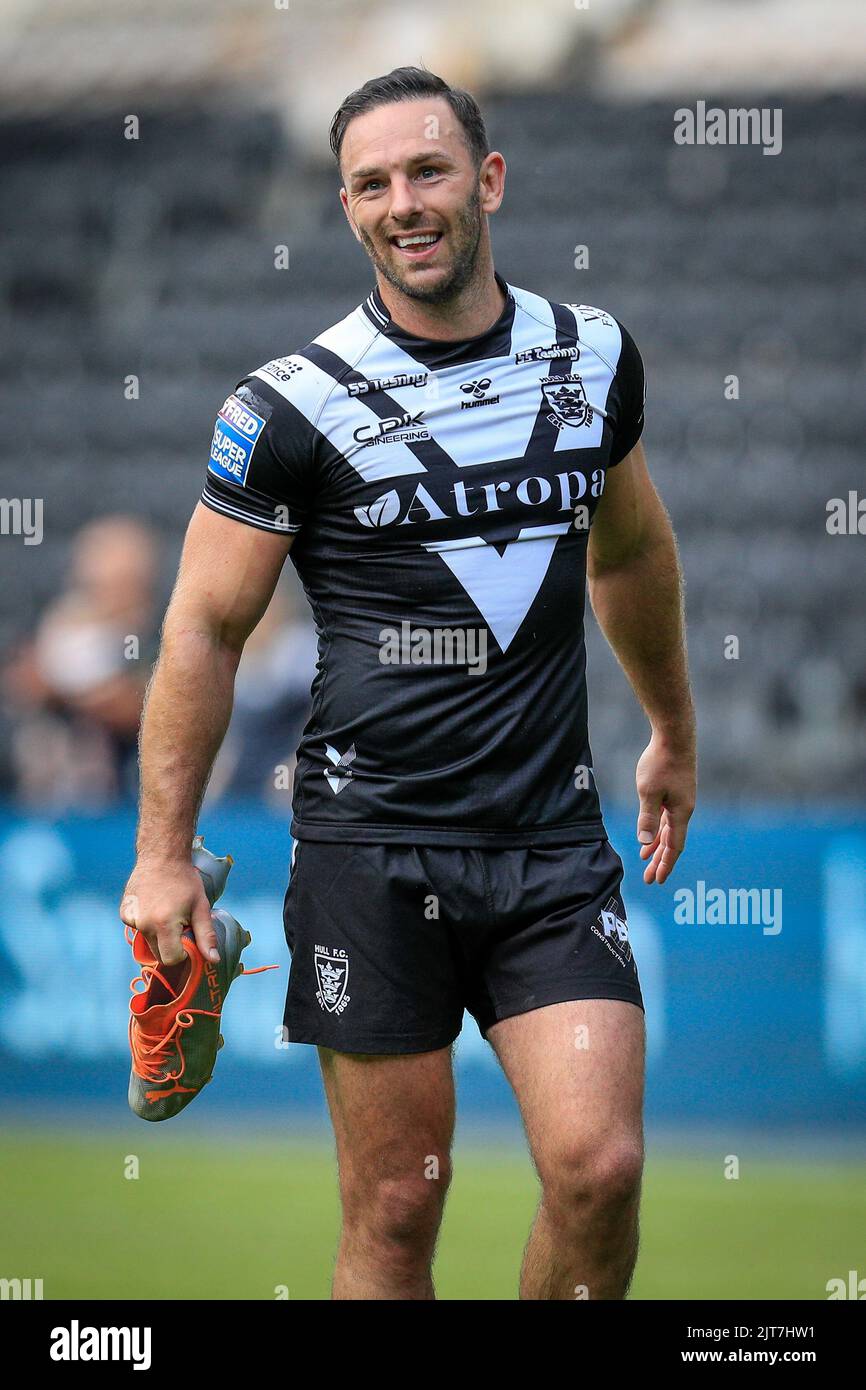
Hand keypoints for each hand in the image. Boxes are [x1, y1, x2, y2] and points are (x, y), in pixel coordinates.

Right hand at [119, 859, 218, 965]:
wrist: (161, 855)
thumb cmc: (185, 880)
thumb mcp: (201, 907)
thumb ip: (206, 936)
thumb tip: (214, 960)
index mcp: (164, 925)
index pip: (172, 959)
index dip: (184, 953)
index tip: (188, 937)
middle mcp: (144, 925)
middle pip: (158, 953)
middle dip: (171, 945)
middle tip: (180, 923)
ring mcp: (131, 919)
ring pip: (148, 941)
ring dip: (159, 934)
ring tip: (167, 911)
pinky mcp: (124, 913)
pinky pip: (137, 929)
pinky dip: (146, 923)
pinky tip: (154, 906)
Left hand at [635, 731, 695, 884]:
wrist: (674, 736)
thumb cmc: (661, 763)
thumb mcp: (648, 792)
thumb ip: (647, 818)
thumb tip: (645, 842)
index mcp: (680, 813)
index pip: (674, 846)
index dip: (665, 864)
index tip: (658, 880)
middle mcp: (683, 809)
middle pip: (672, 841)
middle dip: (660, 860)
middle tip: (649, 878)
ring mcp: (680, 800)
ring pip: (668, 829)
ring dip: (657, 844)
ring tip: (646, 859)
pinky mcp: (675, 791)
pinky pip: (666, 817)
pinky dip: (658, 828)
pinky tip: (649, 833)